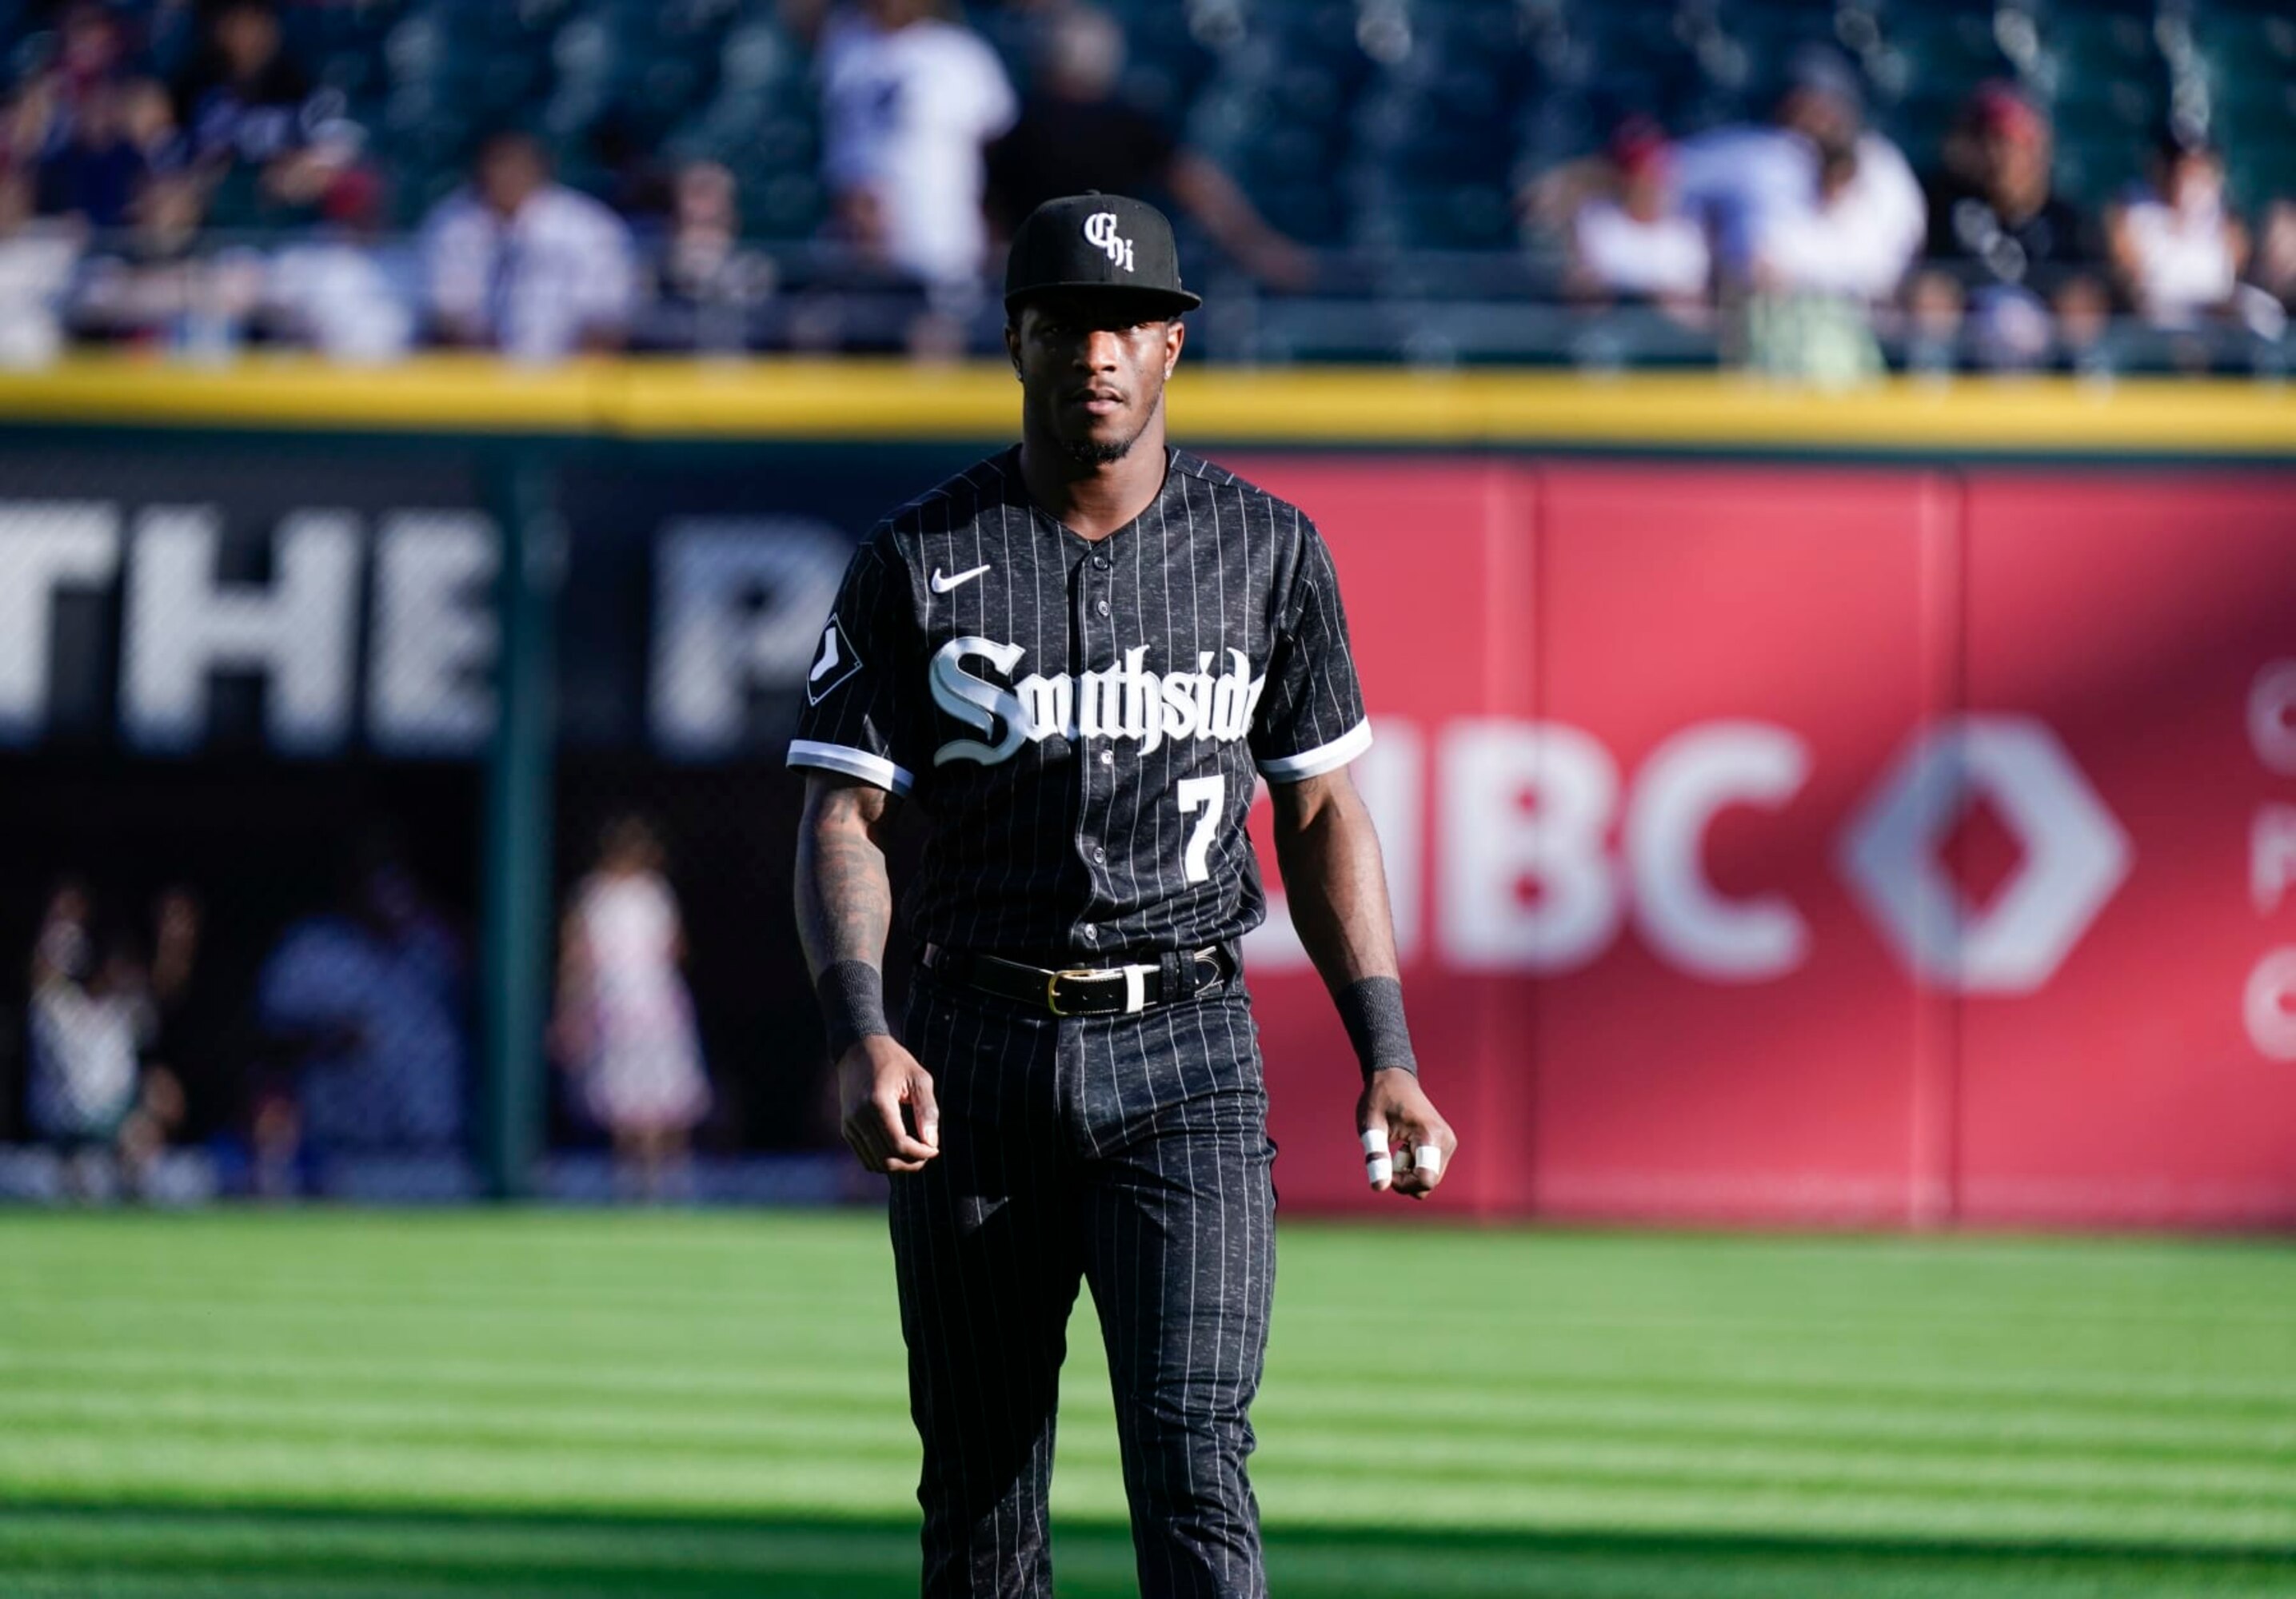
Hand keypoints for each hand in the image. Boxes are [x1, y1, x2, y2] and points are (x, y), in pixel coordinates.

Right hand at [838, 1035, 939, 1174]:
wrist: (859, 1049)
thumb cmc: (894, 1061)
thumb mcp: (918, 1078)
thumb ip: (927, 1110)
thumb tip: (931, 1143)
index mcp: (877, 1104)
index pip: (899, 1144)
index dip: (920, 1153)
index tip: (935, 1149)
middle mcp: (859, 1118)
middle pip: (886, 1159)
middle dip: (911, 1163)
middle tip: (927, 1152)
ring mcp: (849, 1125)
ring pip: (874, 1163)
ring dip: (898, 1165)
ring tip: (916, 1153)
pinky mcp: (846, 1129)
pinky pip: (865, 1157)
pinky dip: (884, 1160)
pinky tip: (900, 1150)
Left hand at [1358, 1068, 1455, 1200]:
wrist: (1395, 1078)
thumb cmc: (1380, 1099)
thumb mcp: (1371, 1126)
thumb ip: (1375, 1156)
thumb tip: (1379, 1188)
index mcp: (1430, 1135)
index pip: (1425, 1179)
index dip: (1402, 1182)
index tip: (1385, 1164)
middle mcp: (1446, 1142)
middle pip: (1428, 1183)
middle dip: (1404, 1178)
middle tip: (1388, 1155)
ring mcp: (1449, 1144)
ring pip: (1429, 1179)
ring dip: (1409, 1172)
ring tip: (1398, 1146)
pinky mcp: (1446, 1146)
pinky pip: (1430, 1171)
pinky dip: (1414, 1167)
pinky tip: (1406, 1146)